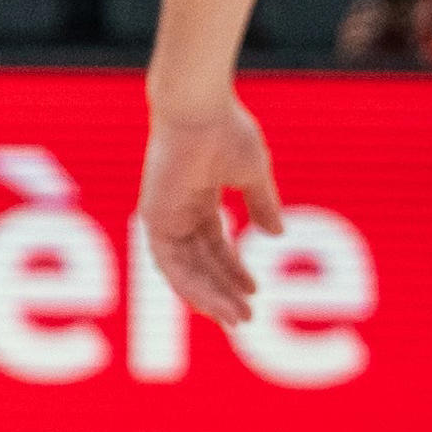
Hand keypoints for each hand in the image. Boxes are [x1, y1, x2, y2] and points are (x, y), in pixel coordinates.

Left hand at [137, 90, 283, 326]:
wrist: (199, 111)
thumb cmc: (225, 131)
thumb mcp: (252, 174)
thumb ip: (263, 204)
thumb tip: (277, 234)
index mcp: (198, 197)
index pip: (214, 245)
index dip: (234, 270)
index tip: (255, 292)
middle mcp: (178, 210)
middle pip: (200, 263)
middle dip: (223, 292)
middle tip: (246, 319)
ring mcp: (164, 216)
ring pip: (186, 271)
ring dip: (211, 297)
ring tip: (238, 319)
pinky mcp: (154, 220)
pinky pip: (171, 266)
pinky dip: (192, 287)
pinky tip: (214, 305)